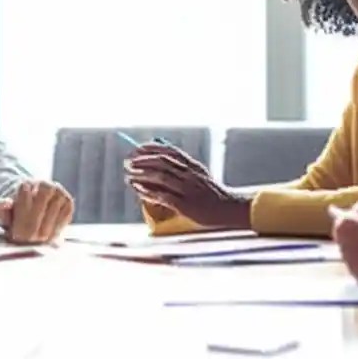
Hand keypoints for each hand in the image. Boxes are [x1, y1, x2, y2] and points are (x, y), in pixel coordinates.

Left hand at [0, 179, 74, 243]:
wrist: (33, 203)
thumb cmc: (16, 210)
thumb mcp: (4, 211)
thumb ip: (1, 209)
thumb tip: (4, 204)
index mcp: (26, 184)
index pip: (23, 206)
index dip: (18, 224)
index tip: (14, 235)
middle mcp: (46, 185)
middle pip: (37, 215)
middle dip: (29, 231)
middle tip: (26, 240)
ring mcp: (59, 193)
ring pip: (50, 220)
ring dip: (42, 233)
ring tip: (36, 238)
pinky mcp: (68, 203)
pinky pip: (62, 222)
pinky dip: (55, 231)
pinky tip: (48, 235)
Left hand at [124, 143, 249, 228]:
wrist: (229, 209)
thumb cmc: (212, 194)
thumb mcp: (201, 175)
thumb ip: (184, 167)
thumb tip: (161, 160)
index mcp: (193, 166)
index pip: (169, 151)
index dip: (151, 148)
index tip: (137, 148)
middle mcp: (190, 174)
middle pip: (162, 162)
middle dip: (142, 160)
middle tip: (128, 162)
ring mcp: (187, 189)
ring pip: (160, 177)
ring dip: (141, 174)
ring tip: (129, 175)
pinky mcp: (185, 204)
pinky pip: (162, 195)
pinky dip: (148, 191)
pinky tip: (138, 190)